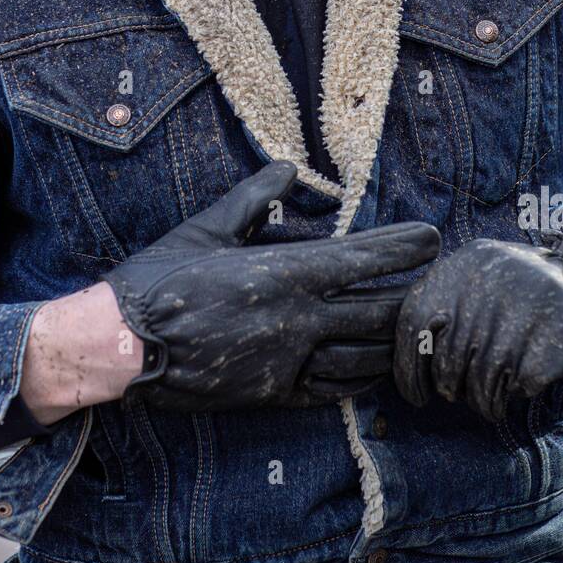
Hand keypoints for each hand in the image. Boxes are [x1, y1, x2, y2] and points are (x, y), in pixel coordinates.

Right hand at [102, 161, 440, 411]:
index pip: (361, 260)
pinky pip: (334, 389)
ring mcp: (287, 363)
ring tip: (420, 323)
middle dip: (415, 296)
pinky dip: (363, 376)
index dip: (403, 248)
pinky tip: (377, 367)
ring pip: (364, 356)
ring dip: (396, 339)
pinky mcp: (273, 393)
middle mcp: (295, 322)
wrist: (120, 347)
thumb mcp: (207, 226)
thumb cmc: (160, 278)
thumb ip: (253, 198)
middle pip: (378, 313)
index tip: (433, 236)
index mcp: (281, 274)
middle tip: (441, 281)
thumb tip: (287, 169)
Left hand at [393, 235, 562, 421]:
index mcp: (463, 264)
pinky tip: (521, 377)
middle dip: (451, 388)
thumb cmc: (510, 294)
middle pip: (448, 364)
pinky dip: (515, 393)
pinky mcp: (551, 340)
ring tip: (491, 393)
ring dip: (484, 401)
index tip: (415, 395)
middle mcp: (490, 284)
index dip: (409, 369)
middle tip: (460, 390)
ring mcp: (522, 313)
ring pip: (482, 386)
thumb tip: (404, 366)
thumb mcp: (472, 281)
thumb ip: (438, 307)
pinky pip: (516, 389)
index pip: (415, 324)